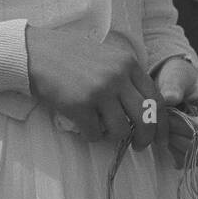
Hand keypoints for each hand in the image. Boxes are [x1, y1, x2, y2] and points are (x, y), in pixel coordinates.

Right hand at [27, 26, 161, 146]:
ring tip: (102, 128)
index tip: (159, 138)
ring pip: (121, 130)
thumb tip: (146, 111)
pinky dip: (90, 135)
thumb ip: (126, 77)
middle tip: (139, 146)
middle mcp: (117, 76)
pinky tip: (82, 124)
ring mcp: (99, 91)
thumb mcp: (106, 57)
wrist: (36, 52)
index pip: (157, 99)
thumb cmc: (70, 55)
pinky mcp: (80, 105)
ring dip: (113, 136)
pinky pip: (95, 134)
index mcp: (127, 63)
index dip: (161, 124)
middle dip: (145, 138)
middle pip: (146, 118)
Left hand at [153, 56, 197, 161]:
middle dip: (175, 136)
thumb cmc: (180, 77)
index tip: (164, 116)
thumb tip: (169, 98)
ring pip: (193, 155)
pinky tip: (167, 135)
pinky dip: (174, 152)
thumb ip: (172, 86)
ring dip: (173, 144)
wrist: (180, 84)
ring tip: (163, 126)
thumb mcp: (175, 75)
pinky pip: (188, 161)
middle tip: (160, 122)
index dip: (179, 126)